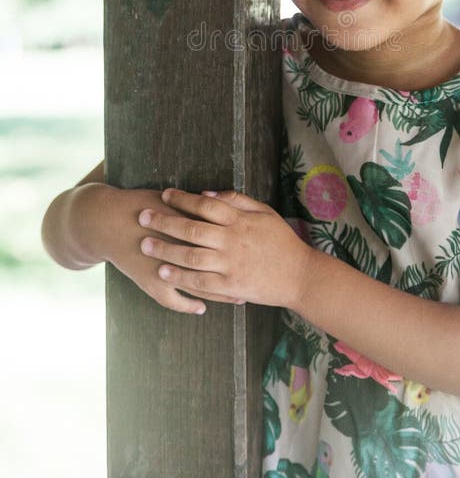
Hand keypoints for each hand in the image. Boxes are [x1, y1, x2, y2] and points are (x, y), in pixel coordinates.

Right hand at [102, 186, 243, 313]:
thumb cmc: (143, 205)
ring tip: (238, 298)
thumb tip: (218, 202)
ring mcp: (167, 269)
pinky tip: (201, 308)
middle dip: (239, 276)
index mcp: (190, 227)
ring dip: (220, 294)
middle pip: (219, 267)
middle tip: (257, 281)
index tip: (260, 256)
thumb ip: (196, 205)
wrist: (109, 220)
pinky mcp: (151, 282)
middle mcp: (181, 250)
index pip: (225, 241)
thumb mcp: (173, 200)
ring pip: (200, 287)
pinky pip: (173, 300)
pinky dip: (188, 305)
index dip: (244, 251)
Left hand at [137, 188, 312, 310]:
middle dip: (164, 221)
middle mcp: (232, 240)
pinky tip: (163, 271)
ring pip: (190, 255)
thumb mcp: (265, 212)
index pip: (205, 204)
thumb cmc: (282, 241)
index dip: (182, 198)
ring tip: (145, 243)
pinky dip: (179, 276)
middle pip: (191, 228)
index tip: (164, 194)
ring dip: (165, 249)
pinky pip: (199, 281)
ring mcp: (230, 264)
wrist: (300, 275)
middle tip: (142, 216)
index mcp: (240, 220)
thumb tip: (208, 192)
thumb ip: (237, 200)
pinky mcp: (230, 285)